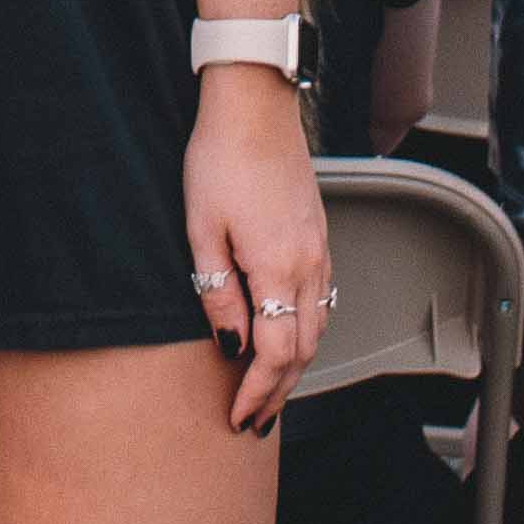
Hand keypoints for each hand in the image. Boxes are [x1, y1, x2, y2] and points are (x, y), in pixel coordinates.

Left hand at [186, 66, 331, 432]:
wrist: (254, 105)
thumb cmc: (221, 157)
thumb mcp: (202, 230)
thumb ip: (217, 293)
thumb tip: (230, 345)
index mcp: (279, 268)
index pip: (277, 354)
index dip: (258, 392)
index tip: (239, 416)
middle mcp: (310, 266)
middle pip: (304, 350)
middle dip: (279, 391)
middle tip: (254, 418)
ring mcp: (320, 251)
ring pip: (317, 329)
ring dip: (295, 366)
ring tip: (268, 389)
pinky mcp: (318, 237)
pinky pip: (321, 302)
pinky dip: (305, 333)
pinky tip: (288, 337)